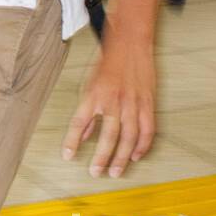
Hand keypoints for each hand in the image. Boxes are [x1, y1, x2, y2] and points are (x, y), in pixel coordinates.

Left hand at [62, 37, 156, 178]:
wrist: (130, 43)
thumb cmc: (108, 63)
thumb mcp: (89, 84)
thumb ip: (87, 111)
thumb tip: (83, 135)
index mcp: (94, 95)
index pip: (80, 122)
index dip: (72, 141)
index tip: (68, 156)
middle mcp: (113, 101)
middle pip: (108, 135)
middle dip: (101, 157)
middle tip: (96, 173)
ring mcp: (133, 103)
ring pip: (129, 137)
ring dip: (122, 157)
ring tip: (115, 171)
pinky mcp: (148, 103)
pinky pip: (147, 129)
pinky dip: (143, 145)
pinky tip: (136, 156)